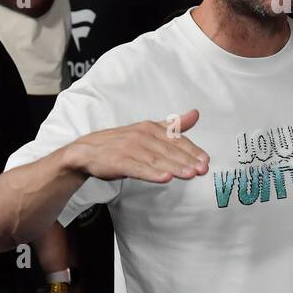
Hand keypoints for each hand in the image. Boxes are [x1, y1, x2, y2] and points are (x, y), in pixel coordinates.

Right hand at [67, 108, 209, 182]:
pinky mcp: (119, 161)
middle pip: (169, 150)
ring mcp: (130, 148)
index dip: (192, 151)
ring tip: (189, 175)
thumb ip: (173, 126)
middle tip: (201, 170)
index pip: (176, 140)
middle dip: (187, 160)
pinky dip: (152, 173)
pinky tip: (165, 178)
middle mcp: (142, 135)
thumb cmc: (122, 143)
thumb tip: (195, 114)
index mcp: (151, 128)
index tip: (205, 161)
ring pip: (157, 160)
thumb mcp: (148, 131)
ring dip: (174, 167)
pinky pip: (138, 168)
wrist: (87, 151)